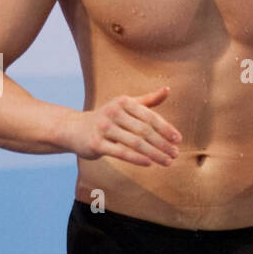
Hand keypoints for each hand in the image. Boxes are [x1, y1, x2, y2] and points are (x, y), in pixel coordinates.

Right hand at [62, 86, 181, 166]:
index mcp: (123, 102)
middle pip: (144, 130)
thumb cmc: (106, 118)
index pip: (150, 116)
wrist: (74, 129)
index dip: (166, 128)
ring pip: (135, 142)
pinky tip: (149, 163)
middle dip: (162, 143)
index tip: (178, 140)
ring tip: (167, 161)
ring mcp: (104, 128)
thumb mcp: (124, 105)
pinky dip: (136, 158)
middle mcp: (113, 112)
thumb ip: (147, 100)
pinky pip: (120, 152)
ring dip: (154, 153)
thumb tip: (168, 90)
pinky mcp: (96, 144)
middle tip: (175, 153)